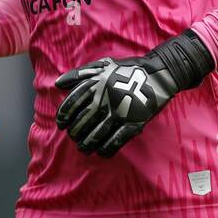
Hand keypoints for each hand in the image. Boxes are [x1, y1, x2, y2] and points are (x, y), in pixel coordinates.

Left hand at [54, 29, 214, 157]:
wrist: (159, 74)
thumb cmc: (129, 69)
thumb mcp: (103, 65)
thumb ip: (79, 74)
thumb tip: (57, 84)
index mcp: (97, 84)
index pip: (73, 103)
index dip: (64, 116)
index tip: (62, 125)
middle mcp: (106, 98)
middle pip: (83, 122)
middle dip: (75, 133)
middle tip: (74, 136)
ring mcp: (121, 112)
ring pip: (97, 134)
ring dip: (87, 144)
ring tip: (83, 148)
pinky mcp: (135, 123)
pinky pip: (116, 141)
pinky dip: (106, 149)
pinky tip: (101, 152)